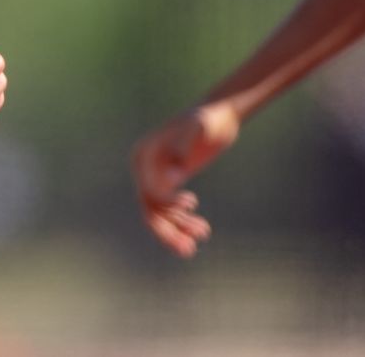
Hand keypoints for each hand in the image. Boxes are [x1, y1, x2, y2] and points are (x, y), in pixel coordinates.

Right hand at [131, 101, 238, 257]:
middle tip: (187, 249)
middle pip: (149, 208)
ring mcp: (156, 176)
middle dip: (167, 231)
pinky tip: (202, 229)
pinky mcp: (171, 181)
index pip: (148, 189)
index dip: (167, 203)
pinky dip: (183, 221)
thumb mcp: (201, 128)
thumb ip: (186, 146)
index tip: (192, 203)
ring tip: (202, 236)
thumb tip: (173, 178)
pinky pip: (170, 209)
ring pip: (159, 214)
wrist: (220, 114)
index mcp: (144, 155)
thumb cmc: (211, 119)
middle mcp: (144, 168)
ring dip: (177, 230)